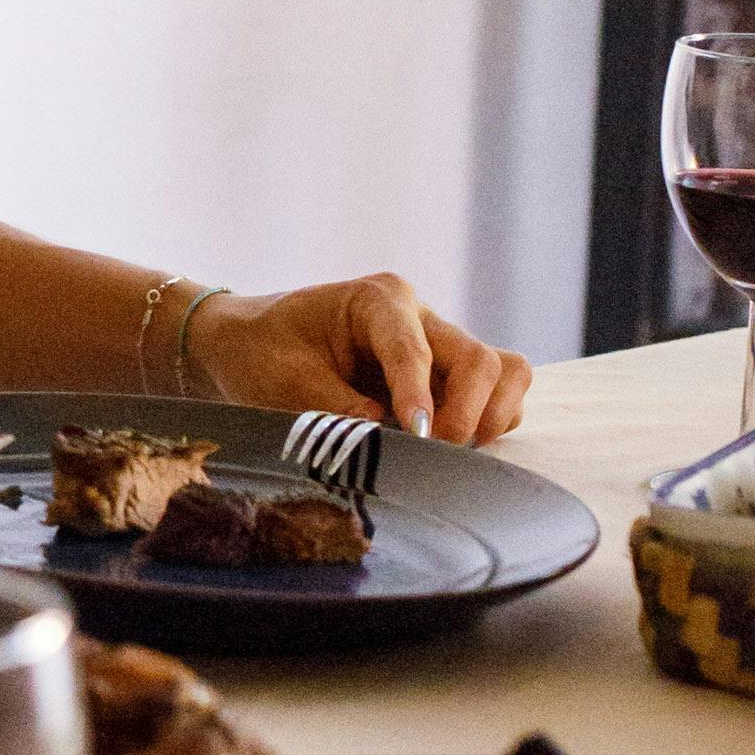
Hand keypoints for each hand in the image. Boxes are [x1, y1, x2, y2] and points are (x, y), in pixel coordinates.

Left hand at [192, 276, 530, 445]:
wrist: (250, 345)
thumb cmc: (261, 353)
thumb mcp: (285, 381)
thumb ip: (340, 409)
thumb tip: (394, 439)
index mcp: (376, 300)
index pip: (413, 349)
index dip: (419, 396)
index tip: (420, 437)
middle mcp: (419, 316)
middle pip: (479, 359)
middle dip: (466, 412)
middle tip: (433, 453)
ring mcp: (439, 346)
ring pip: (505, 373)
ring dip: (487, 418)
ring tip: (447, 451)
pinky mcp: (446, 377)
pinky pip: (497, 397)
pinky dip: (487, 424)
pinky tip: (447, 448)